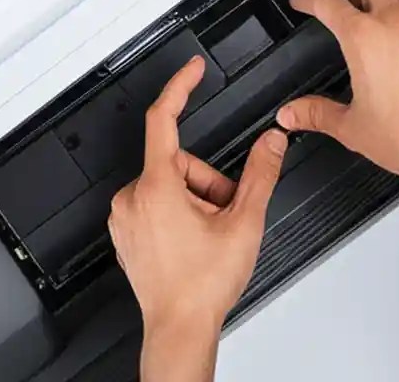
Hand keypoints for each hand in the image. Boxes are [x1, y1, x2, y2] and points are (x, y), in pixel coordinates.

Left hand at [108, 56, 285, 377]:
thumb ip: (261, 173)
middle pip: (179, 163)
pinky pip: (157, 206)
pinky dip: (179, 215)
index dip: (180, 87)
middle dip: (209, 181)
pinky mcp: (127, 235)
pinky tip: (194, 243)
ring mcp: (126, 219)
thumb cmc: (203, 284)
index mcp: (157, 186)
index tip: (192, 70)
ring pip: (169, 186)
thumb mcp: (244, 221)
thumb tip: (272, 141)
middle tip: (227, 212)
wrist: (180, 327)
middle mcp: (133, 198)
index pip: (162, 118)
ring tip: (211, 234)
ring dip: (196, 199)